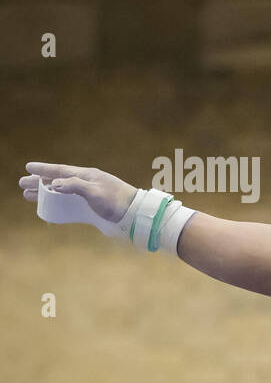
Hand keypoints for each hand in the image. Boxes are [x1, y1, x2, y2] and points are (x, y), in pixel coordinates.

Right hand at [20, 163, 136, 224]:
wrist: (136, 214)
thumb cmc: (117, 201)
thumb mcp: (95, 192)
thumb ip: (75, 186)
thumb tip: (55, 184)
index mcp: (87, 175)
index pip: (61, 170)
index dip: (44, 169)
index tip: (28, 167)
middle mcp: (86, 183)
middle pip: (58, 181)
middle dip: (40, 182)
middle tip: (22, 184)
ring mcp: (89, 195)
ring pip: (62, 192)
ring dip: (46, 193)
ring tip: (30, 195)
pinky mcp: (92, 207)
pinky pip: (70, 204)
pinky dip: (58, 205)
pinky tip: (51, 208)